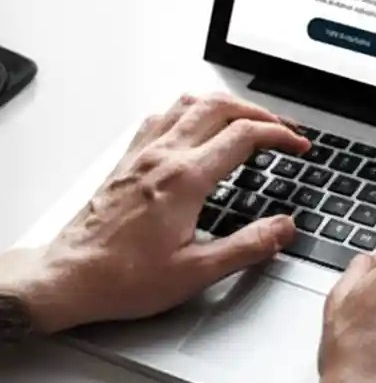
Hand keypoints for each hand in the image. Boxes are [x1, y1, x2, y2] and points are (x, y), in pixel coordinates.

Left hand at [0, 93, 309, 333]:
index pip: (244, 135)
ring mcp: (142, 155)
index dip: (281, 135)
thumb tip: (284, 228)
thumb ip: (248, 246)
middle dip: (260, 113)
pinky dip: (189, 111)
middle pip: (219, 107)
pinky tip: (196, 126)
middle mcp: (162, 158)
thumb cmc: (123, 277)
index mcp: (185, 180)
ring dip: (225, 105)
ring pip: (188, 103)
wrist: (70, 278)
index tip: (298, 145)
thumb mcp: (197, 272)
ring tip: (247, 120)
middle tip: (282, 129)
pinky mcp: (127, 161)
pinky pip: (161, 117)